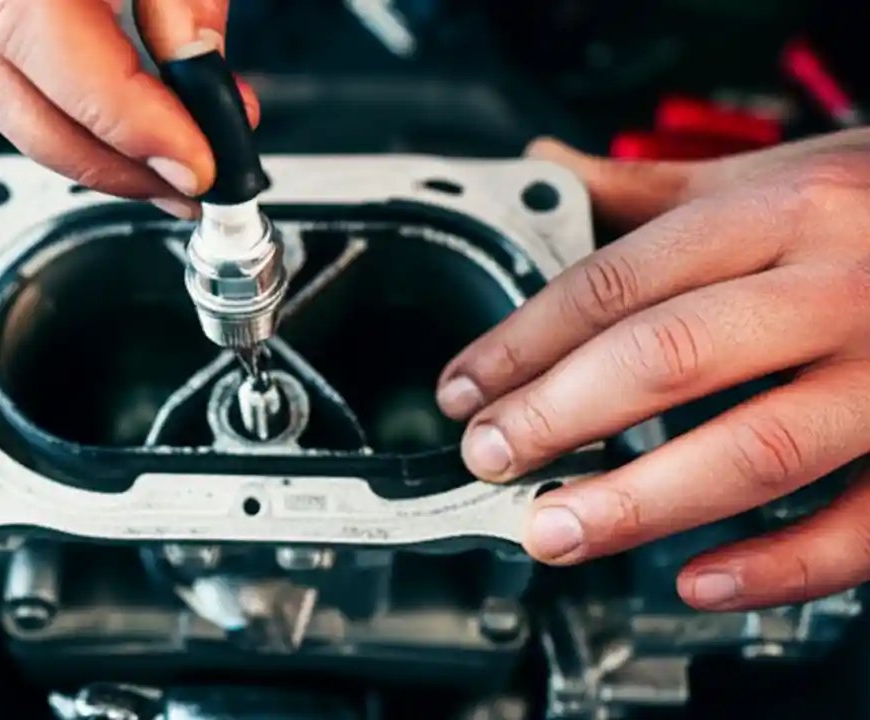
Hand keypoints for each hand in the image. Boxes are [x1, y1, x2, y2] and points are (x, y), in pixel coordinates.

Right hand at [0, 0, 258, 217]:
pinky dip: (68, 115)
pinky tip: (128, 135)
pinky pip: (4, 73)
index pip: (44, 39)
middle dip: (103, 160)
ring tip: (165, 174)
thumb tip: (199, 68)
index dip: (123, 118)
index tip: (194, 164)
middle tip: (186, 188)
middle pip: (3, 88)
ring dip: (86, 151)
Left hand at [437, 129, 869, 610]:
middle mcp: (836, 288)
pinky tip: (699, 580)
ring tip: (555, 529)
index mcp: (782, 212)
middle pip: (668, 358)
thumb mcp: (773, 176)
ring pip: (754, 448)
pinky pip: (859, 526)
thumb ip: (655, 188)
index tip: (466, 385)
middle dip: (557, 417)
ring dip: (639, 500)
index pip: (619, 282)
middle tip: (489, 458)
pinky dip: (777, 566)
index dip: (523, 341)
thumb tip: (551, 170)